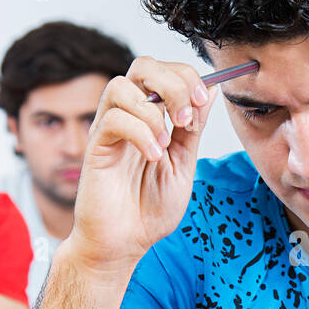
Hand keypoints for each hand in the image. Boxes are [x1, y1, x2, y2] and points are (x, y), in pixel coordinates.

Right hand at [67, 56, 221, 273]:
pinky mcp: (96, 147)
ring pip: (121, 85)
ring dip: (153, 110)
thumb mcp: (183, 165)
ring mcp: (109, 129)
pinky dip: (140, 133)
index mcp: (152, 116)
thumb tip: (212, 92)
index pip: (165, 71)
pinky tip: (152, 157)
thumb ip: (193, 130)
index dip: (188, 76)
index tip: (204, 101)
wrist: (125, 243)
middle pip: (143, 66)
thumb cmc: (150, 209)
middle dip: (172, 83)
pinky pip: (113, 119)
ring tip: (165, 144)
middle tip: (186, 118)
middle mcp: (129, 116)